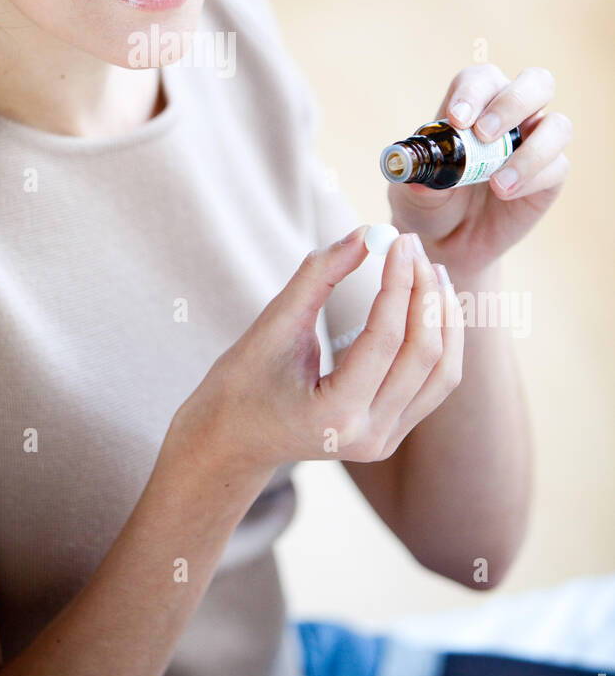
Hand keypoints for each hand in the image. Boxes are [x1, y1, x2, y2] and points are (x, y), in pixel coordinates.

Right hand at [171, 227, 463, 475]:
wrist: (233, 439)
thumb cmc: (242, 381)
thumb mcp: (274, 324)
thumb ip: (319, 276)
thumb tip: (365, 234)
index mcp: (334, 413)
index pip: (385, 338)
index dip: (398, 282)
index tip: (399, 240)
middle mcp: (369, 436)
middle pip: (423, 355)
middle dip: (425, 293)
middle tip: (414, 247)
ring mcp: (384, 441)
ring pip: (442, 373)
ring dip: (443, 317)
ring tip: (432, 270)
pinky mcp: (391, 435)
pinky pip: (433, 384)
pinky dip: (440, 340)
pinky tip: (429, 304)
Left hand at [386, 64, 571, 282]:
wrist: (447, 241)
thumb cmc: (428, 203)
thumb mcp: (412, 193)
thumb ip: (418, 181)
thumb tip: (421, 177)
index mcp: (472, 105)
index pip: (481, 80)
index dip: (473, 92)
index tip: (458, 118)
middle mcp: (511, 116)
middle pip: (535, 83)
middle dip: (512, 102)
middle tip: (484, 135)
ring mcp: (535, 143)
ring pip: (557, 125)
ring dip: (530, 150)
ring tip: (494, 181)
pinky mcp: (550, 175)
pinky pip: (556, 166)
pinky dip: (532, 178)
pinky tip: (505, 193)